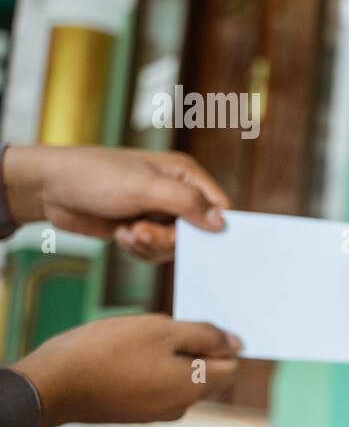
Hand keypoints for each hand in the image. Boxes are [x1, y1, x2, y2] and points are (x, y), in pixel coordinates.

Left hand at [2, 145, 229, 262]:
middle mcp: (176, 193)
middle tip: (142, 231)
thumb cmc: (95, 177)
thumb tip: (221, 223)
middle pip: (197, 233)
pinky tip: (120, 236)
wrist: (49, 188)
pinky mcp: (141, 228)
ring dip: (151, 245)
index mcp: (185, 175)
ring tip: (126, 232)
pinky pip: (155, 252)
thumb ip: (187, 202)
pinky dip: (139, 250)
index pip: (219, 207)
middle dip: (169, 239)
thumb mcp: (145, 187)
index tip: (197, 241)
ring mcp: (158, 213)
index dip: (213, 227)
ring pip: (174, 246)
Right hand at [14, 314, 240, 426]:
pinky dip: (147, 367)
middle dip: (190, 346)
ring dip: (166, 354)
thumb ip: (205, 336)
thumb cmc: (107, 352)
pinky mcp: (133, 411)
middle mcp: (181, 406)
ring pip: (178, 376)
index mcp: (195, 387)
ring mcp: (155, 412)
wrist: (50, 385)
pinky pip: (154, 384)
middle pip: (205, 371)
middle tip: (157, 329)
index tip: (191, 326)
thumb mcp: (162, 330)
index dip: (219, 342)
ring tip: (134, 340)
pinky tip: (121, 354)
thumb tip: (238, 344)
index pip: (232, 366)